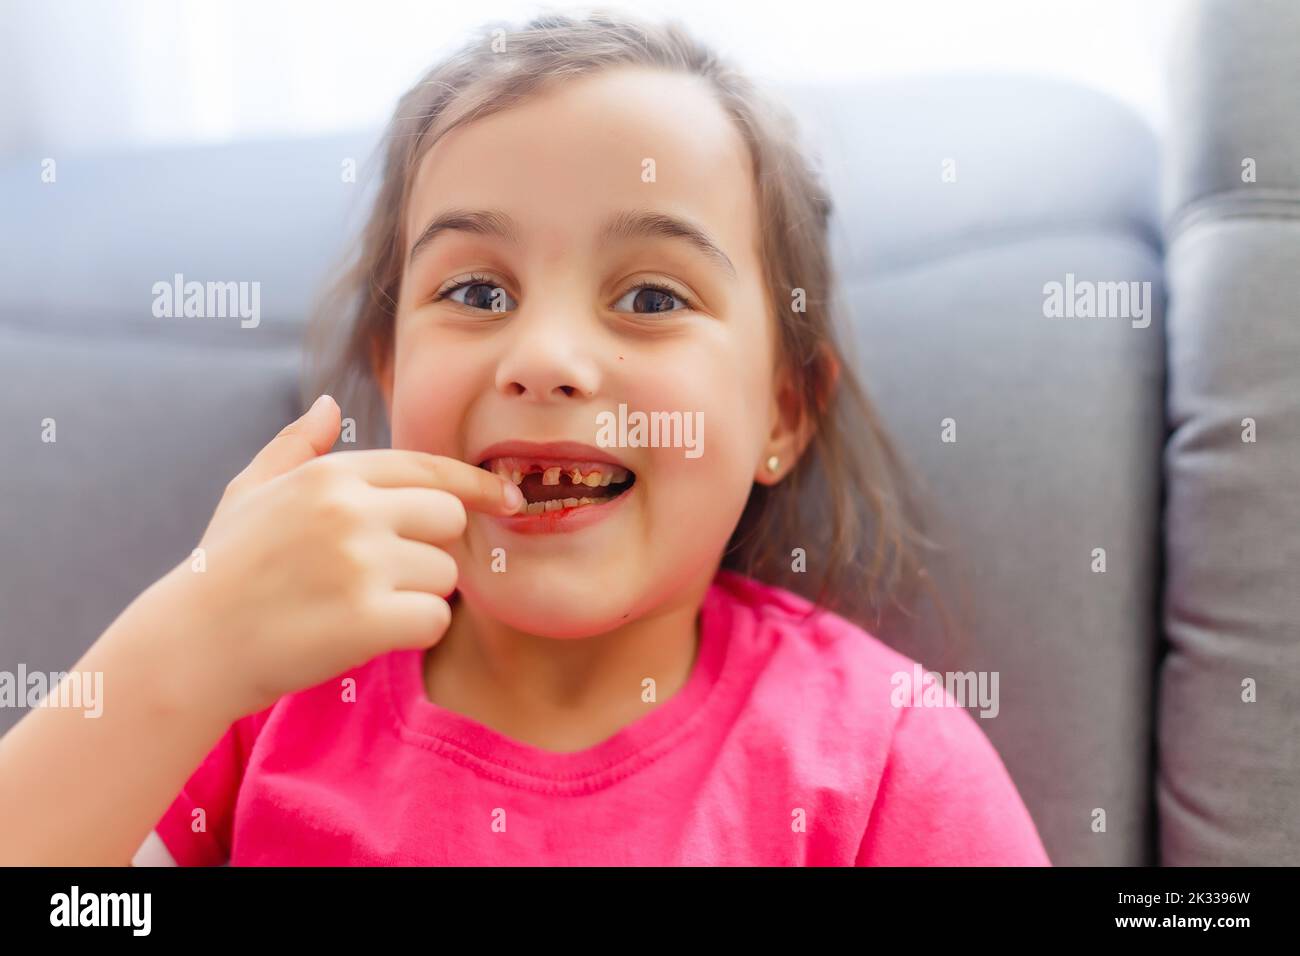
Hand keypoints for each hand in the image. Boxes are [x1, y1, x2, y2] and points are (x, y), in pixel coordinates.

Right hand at [160, 395, 522, 721]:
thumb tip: (328, 403)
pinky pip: (435, 619)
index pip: (429, 469)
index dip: (476, 484)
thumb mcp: (250, 492)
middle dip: (432, 547)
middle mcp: (350, 510)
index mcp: (331, 475)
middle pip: (450, 519)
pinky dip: (414, 631)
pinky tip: (371, 634)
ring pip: (446, 574)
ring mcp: (361, 564)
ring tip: (363, 605)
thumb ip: (295, 446)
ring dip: (419, 594)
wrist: (190, 647)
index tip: (507, 496)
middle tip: (387, 573)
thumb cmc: (224, 569)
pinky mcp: (368, 619)